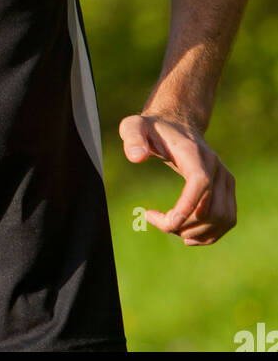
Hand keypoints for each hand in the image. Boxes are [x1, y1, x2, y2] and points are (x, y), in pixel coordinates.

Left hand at [118, 112, 236, 244]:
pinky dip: (210, 234)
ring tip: (171, 227)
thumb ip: (132, 137)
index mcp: (193, 152)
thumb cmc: (152, 129)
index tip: (165, 222)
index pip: (200, 182)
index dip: (187, 207)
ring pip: (223, 218)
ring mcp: (225, 178)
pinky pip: (228, 219)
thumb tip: (136, 158)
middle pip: (210, 208)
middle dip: (184, 224)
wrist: (177, 125)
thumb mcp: (134, 127)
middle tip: (157, 220)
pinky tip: (187, 235)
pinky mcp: (228, 188)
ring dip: (197, 232)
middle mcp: (215, 166)